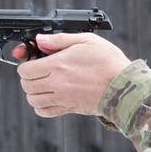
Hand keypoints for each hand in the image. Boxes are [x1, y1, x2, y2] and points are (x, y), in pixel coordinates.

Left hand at [15, 33, 131, 117]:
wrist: (125, 86)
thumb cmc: (109, 62)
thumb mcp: (87, 40)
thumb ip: (60, 39)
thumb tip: (40, 39)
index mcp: (59, 64)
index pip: (25, 69)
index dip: (26, 63)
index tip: (34, 60)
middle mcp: (57, 83)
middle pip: (26, 85)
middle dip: (29, 77)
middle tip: (39, 71)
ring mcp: (62, 98)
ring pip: (32, 100)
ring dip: (33, 91)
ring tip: (44, 84)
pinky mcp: (69, 108)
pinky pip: (44, 112)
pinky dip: (40, 106)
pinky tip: (49, 97)